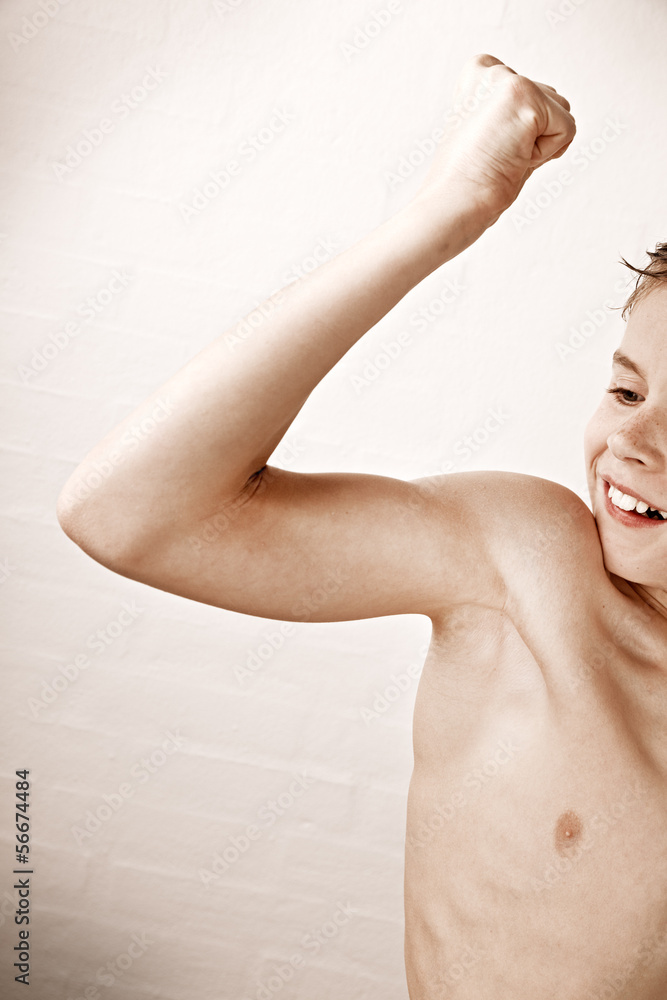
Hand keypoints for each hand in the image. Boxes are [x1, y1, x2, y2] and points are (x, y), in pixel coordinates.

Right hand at [412, 54, 575, 227]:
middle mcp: (491, 71)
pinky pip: (567, 129)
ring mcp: (507, 79)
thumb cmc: (471, 182)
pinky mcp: (525, 94)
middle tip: (498, 156)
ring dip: (541, 144)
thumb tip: (557, 113)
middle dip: (535, 136)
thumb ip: (517, 113)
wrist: (454, 203)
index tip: (490, 147)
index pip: (530, 91)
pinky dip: (547, 153)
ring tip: (505, 156)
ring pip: (561, 112)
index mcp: (477, 78)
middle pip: (550, 102)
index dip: (524, 128)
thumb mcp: (492, 135)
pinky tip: (513, 157)